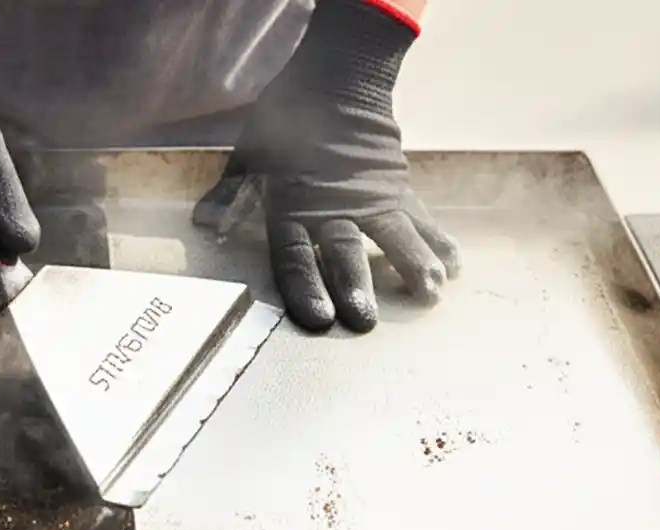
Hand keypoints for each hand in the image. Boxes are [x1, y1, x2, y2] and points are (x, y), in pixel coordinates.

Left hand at [194, 0, 458, 332]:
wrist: (338, 78)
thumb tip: (205, 223)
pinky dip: (439, 241)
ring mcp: (372, 197)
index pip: (295, 255)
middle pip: (345, 252)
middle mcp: (334, 207)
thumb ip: (231, 194)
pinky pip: (422, 217)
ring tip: (429, 295)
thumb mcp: (250, 155)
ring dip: (412, 266)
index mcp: (292, 206)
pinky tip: (454, 267)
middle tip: (366, 321)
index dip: (305, 289)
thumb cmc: (287, 119)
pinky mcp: (400, 186)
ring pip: (396, 235)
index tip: (319, 320)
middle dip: (355, 287)